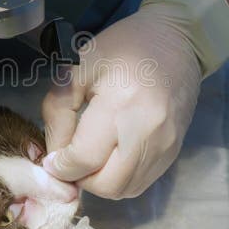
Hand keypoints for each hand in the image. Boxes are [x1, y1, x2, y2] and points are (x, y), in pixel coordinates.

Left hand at [42, 5, 202, 198]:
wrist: (176, 39)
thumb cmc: (122, 46)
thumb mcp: (78, 68)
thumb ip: (58, 111)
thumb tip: (55, 155)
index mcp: (120, 103)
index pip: (85, 159)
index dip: (61, 166)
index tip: (52, 159)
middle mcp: (148, 130)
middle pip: (106, 184)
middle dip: (81, 178)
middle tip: (70, 160)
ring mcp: (165, 144)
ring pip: (124, 189)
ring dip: (101, 183)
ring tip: (90, 159)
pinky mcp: (174, 150)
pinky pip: (141, 182)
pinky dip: (120, 179)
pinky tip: (110, 157)